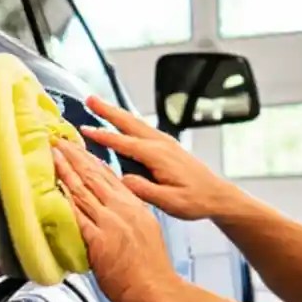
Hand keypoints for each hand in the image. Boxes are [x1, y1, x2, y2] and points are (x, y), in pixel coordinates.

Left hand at [52, 139, 180, 301]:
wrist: (156, 290)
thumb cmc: (149, 268)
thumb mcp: (145, 231)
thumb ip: (129, 216)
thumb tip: (112, 209)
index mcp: (135, 206)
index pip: (110, 176)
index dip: (91, 160)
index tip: (78, 147)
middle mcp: (124, 209)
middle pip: (94, 176)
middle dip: (75, 156)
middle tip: (58, 140)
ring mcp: (111, 223)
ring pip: (84, 190)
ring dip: (66, 169)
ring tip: (53, 154)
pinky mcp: (99, 239)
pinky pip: (78, 215)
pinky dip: (66, 198)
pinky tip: (55, 186)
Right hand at [80, 96, 244, 220]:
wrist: (218, 196)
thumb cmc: (195, 201)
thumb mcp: (169, 202)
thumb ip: (144, 190)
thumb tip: (121, 179)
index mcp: (158, 155)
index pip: (124, 142)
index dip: (102, 136)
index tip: (84, 128)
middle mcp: (161, 144)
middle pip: (129, 122)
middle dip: (108, 111)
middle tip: (89, 99)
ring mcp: (166, 142)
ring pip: (136, 123)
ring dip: (116, 113)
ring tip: (98, 105)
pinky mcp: (168, 146)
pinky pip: (143, 129)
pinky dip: (128, 122)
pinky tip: (121, 122)